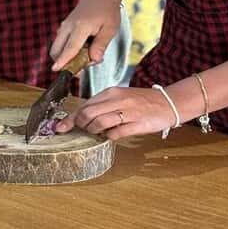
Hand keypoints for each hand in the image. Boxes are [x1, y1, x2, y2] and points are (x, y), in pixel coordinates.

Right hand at [50, 0, 122, 70]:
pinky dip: (68, 50)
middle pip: (57, 50)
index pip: (70, 47)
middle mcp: (68, 26)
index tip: (55, 70)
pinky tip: (84, 48)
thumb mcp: (110, 28)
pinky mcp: (64, 27)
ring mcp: (64, 26)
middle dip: (65, 63)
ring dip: (67, 57)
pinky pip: (61, 43)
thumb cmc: (107, 11)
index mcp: (81, 26)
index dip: (63, 60)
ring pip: (57, 47)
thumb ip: (101, 45)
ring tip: (88, 54)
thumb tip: (94, 60)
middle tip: (84, 65)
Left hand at [55, 86, 178, 140]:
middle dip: (80, 125)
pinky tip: (112, 135)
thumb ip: (103, 105)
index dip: (70, 118)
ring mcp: (127, 112)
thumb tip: (84, 117)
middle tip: (82, 130)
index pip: (85, 104)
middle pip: (88, 113)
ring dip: (93, 131)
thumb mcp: (120, 97)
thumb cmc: (141, 101)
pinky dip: (109, 137)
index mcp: (111, 92)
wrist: (168, 102)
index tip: (59, 127)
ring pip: (99, 123)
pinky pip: (116, 133)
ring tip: (98, 133)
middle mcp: (117, 100)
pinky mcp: (137, 124)